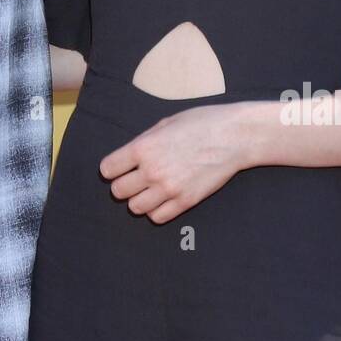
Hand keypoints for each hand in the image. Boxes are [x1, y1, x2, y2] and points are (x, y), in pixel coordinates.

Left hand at [98, 103, 250, 224]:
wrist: (233, 137)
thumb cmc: (200, 123)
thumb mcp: (164, 124)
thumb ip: (143, 142)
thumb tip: (129, 157)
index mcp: (143, 147)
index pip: (108, 169)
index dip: (112, 168)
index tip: (119, 167)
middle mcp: (152, 170)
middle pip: (118, 191)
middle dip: (124, 185)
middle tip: (134, 179)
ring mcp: (169, 188)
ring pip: (135, 207)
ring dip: (139, 199)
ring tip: (149, 189)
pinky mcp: (185, 201)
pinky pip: (157, 217)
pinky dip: (156, 210)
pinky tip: (163, 198)